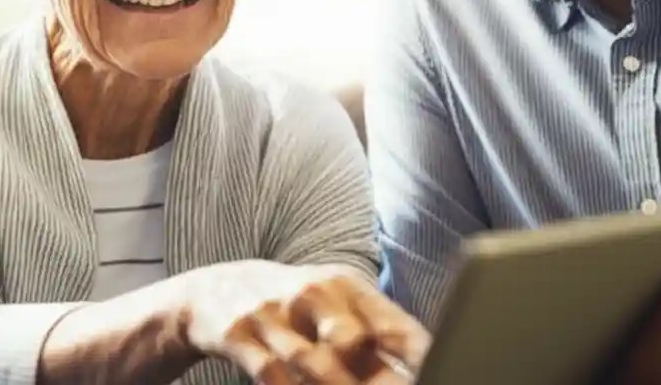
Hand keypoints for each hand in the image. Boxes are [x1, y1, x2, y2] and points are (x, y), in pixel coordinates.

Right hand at [182, 260, 429, 383]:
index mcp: (345, 286)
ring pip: (311, 361)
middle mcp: (311, 294)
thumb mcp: (333, 303)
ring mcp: (273, 314)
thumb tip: (429, 360)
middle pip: (352, 340)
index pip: (391, 323)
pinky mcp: (239, 335)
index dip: (419, 355)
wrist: (214, 289)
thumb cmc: (293, 305)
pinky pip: (269, 372)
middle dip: (379, 380)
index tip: (445, 369)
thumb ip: (376, 332)